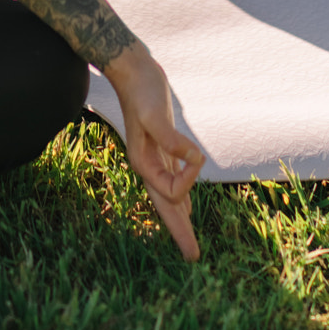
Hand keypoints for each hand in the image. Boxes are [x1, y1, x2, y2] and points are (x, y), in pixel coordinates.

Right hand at [103, 41, 204, 259]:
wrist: (132, 70)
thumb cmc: (142, 91)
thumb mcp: (155, 115)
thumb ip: (173, 140)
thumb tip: (195, 160)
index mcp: (145, 164)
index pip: (172, 193)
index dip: (189, 180)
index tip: (195, 155)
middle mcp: (149, 167)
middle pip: (167, 208)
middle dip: (181, 233)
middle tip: (194, 259)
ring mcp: (156, 159)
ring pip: (171, 197)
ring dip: (181, 219)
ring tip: (189, 241)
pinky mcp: (164, 147)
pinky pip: (174, 180)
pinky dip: (182, 196)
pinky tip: (186, 206)